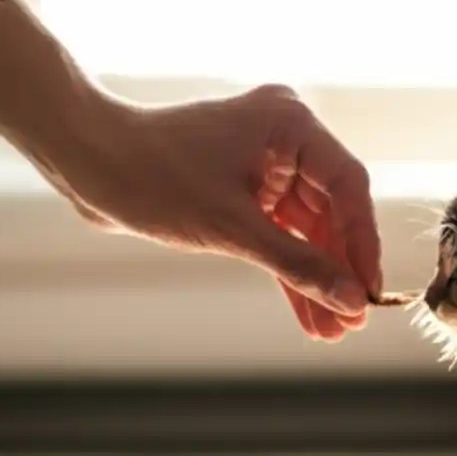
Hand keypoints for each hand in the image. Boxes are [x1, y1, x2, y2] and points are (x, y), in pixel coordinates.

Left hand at [41, 84, 380, 340]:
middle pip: (331, 212)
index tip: (371, 292)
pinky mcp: (242, 188)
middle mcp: (284, 137)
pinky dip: (287, 269)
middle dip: (337, 270)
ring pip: (305, 230)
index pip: (349, 186)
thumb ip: (298, 265)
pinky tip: (306, 314)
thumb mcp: (232, 229)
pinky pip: (278, 233)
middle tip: (352, 322)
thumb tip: (351, 300)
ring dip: (314, 278)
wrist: (86, 163)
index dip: (363, 244)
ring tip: (331, 330)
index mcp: (290, 124)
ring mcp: (263, 164)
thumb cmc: (152, 177)